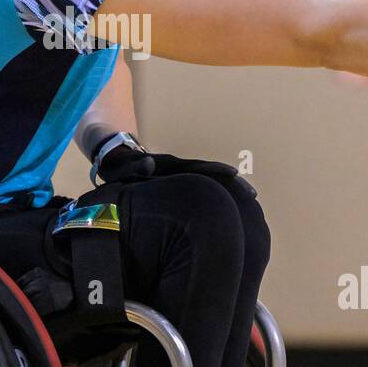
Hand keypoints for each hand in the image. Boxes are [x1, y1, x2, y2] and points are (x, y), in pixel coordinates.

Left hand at [97, 146, 257, 198]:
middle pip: (210, 174)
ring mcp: (179, 176)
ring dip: (228, 191)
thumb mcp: (121, 166)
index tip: (234, 174)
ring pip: (208, 182)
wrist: (115, 156)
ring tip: (249, 203)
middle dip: (231, 183)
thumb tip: (149, 163)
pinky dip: (216, 196)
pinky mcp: (177, 185)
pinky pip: (201, 189)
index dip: (214, 170)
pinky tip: (229, 210)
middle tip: (252, 194)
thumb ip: (134, 166)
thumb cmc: (117, 165)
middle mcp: (178, 168)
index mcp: (168, 164)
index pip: (196, 167)